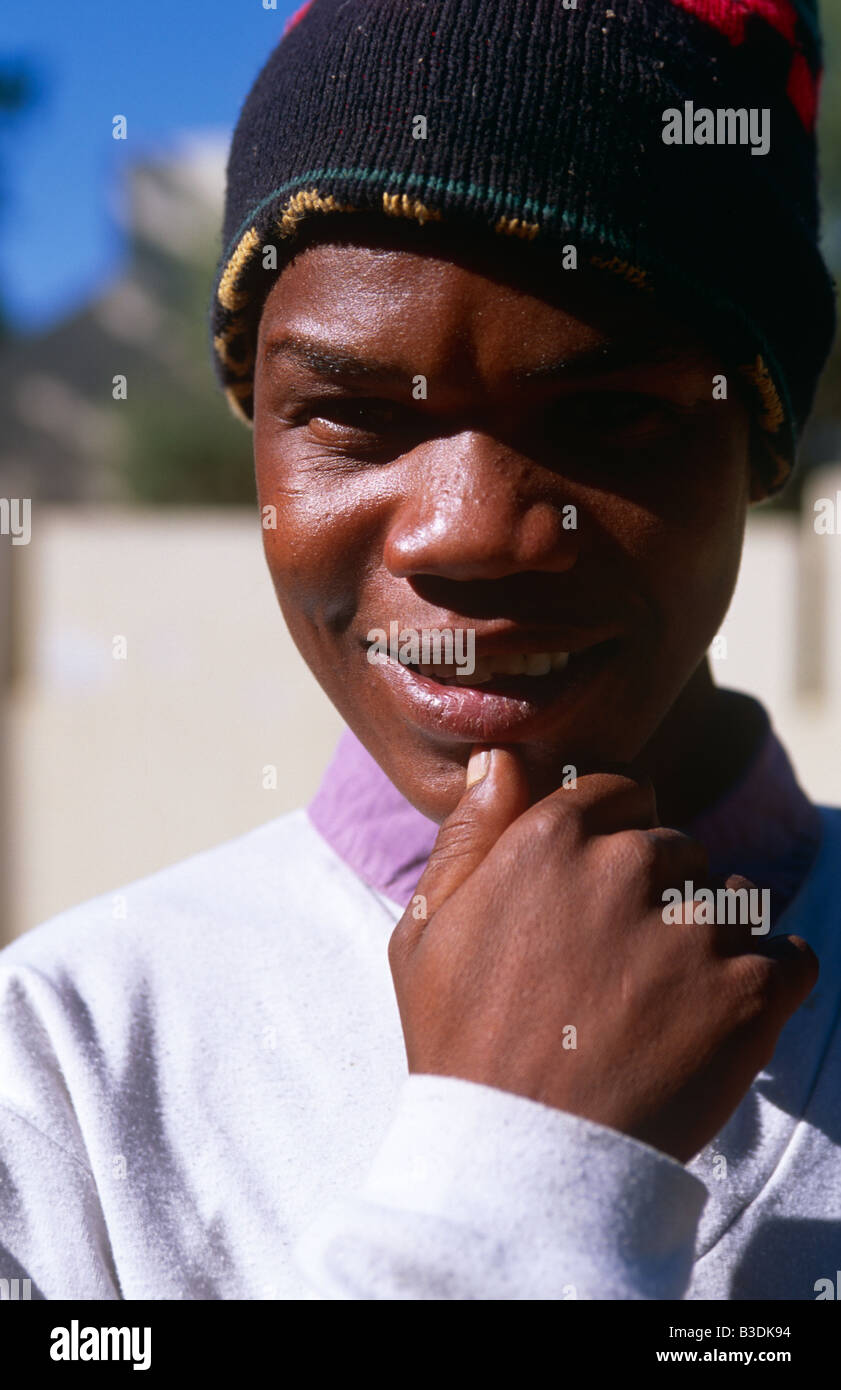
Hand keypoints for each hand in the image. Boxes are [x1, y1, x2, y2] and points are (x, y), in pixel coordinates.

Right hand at [388, 746, 817, 1162]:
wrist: (520, 1163)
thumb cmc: (462, 1044)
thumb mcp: (425, 931)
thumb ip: (468, 834)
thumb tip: (503, 759)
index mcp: (550, 841)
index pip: (620, 790)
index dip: (615, 835)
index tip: (604, 887)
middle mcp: (628, 866)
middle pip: (676, 847)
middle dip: (658, 892)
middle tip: (620, 967)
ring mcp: (693, 928)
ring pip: (734, 898)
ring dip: (711, 938)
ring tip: (664, 1005)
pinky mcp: (749, 992)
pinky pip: (788, 956)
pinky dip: (767, 984)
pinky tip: (719, 1020)